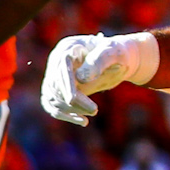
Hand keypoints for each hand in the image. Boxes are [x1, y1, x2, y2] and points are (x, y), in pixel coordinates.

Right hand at [42, 32, 157, 125]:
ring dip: (70, 109)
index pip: (61, 67)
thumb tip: (81, 78)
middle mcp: (56, 61)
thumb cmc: (117, 54)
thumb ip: (99, 61)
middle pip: (55, 85)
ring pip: (52, 97)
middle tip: (94, 110)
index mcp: (68, 48)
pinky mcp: (57, 89)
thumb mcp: (113, 53)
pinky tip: (83, 121)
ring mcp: (55, 75)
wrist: (118, 61)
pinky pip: (52, 105)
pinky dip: (64, 115)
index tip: (73, 100)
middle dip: (72, 101)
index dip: (65, 84)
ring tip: (93, 112)